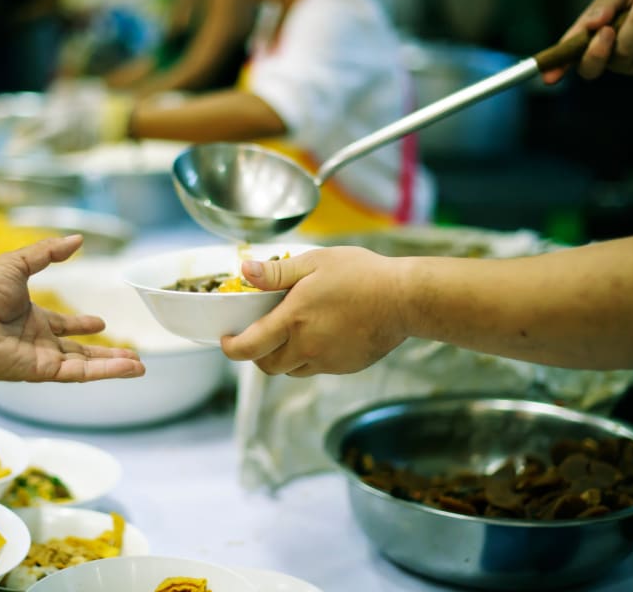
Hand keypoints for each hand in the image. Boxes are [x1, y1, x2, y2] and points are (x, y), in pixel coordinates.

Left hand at [0, 235, 145, 381]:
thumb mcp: (18, 263)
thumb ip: (48, 253)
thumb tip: (78, 239)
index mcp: (32, 318)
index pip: (64, 326)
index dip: (82, 324)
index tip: (101, 323)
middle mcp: (38, 341)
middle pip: (80, 351)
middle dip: (107, 353)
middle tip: (132, 355)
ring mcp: (41, 358)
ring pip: (85, 365)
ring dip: (113, 365)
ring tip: (140, 366)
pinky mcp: (41, 372)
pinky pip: (79, 373)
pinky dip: (105, 372)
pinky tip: (128, 368)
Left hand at [221, 247, 408, 375]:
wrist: (405, 299)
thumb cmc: (362, 275)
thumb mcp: (315, 262)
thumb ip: (276, 273)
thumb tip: (245, 272)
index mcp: (294, 319)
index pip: (249, 347)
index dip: (231, 348)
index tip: (227, 340)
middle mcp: (307, 346)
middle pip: (266, 365)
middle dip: (255, 354)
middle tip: (257, 334)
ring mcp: (326, 361)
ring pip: (290, 370)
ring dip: (282, 357)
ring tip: (290, 332)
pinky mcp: (344, 367)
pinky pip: (315, 369)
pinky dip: (307, 357)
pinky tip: (319, 335)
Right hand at [542, 0, 632, 83]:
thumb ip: (604, 3)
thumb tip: (593, 23)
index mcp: (587, 36)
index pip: (568, 54)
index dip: (557, 67)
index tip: (549, 77)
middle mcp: (602, 54)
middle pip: (589, 67)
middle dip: (597, 50)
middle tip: (608, 30)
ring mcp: (623, 63)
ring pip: (622, 52)